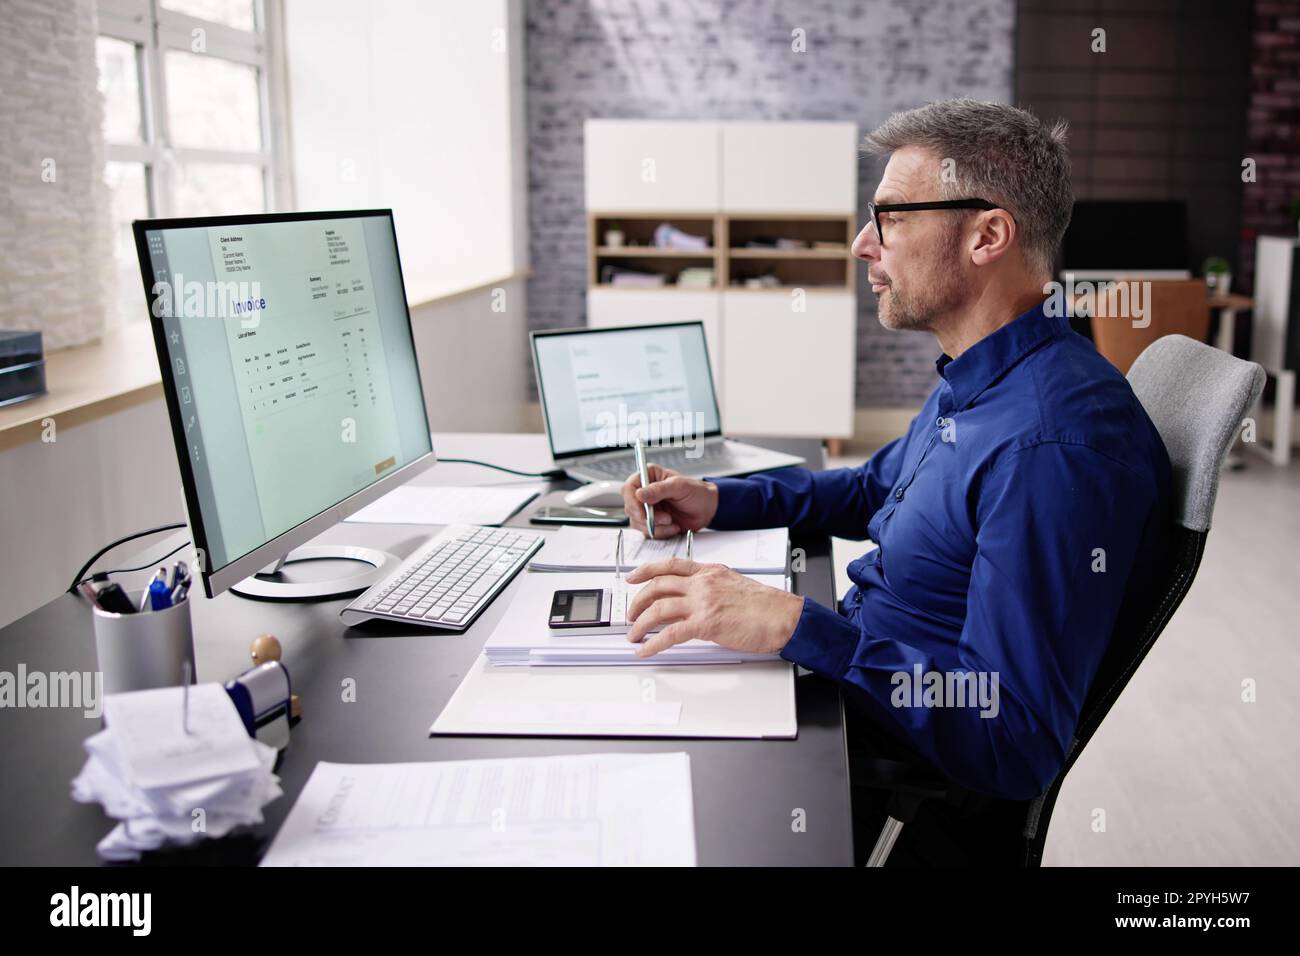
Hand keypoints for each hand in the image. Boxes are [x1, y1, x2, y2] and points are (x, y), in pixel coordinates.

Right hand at [621, 464, 718, 538]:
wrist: (707, 509)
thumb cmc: (696, 492)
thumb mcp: (680, 486)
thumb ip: (659, 489)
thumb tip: (640, 494)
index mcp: (648, 477)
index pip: (629, 488)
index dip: (632, 501)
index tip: (642, 511)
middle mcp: (644, 492)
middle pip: (630, 508)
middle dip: (647, 517)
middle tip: (666, 518)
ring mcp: (646, 509)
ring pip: (637, 522)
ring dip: (656, 527)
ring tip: (672, 522)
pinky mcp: (652, 522)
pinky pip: (647, 532)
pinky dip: (660, 533)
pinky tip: (673, 527)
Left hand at [623, 557, 804, 658]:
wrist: (784, 616)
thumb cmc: (767, 606)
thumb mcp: (733, 586)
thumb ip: (710, 590)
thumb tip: (691, 603)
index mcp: (710, 572)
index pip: (671, 565)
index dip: (646, 570)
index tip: (633, 577)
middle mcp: (703, 583)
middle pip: (657, 586)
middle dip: (638, 601)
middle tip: (631, 614)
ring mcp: (703, 602)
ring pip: (658, 608)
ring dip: (640, 624)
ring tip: (634, 635)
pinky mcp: (706, 623)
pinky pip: (669, 634)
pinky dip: (653, 644)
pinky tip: (646, 650)